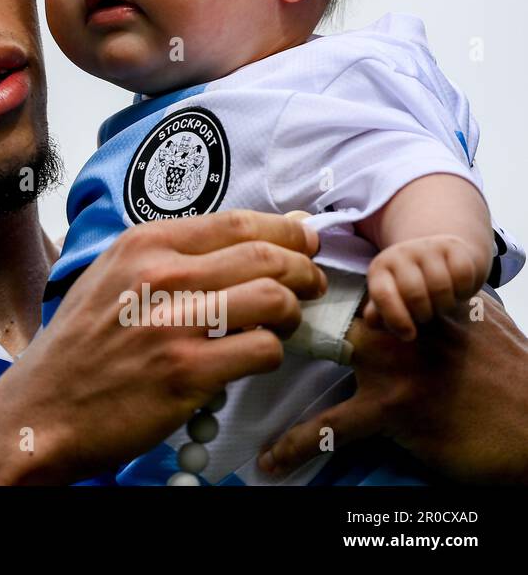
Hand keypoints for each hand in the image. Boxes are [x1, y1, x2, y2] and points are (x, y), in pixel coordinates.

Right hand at [0, 210, 325, 484]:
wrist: (42, 409)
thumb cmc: (80, 347)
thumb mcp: (111, 278)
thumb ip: (171, 258)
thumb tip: (248, 236)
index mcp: (142, 245)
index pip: (236, 221)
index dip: (285, 229)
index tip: (305, 240)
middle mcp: (157, 275)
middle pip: (265, 255)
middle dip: (303, 269)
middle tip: (311, 285)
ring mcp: (172, 323)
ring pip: (274, 298)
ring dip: (293, 313)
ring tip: (286, 325)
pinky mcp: (185, 372)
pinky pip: (262, 350)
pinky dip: (272, 354)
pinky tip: (257, 358)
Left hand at [259, 293, 527, 483]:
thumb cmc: (510, 373)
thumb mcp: (481, 318)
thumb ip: (441, 299)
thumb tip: (415, 289)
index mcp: (418, 300)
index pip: (357, 278)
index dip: (313, 276)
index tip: (272, 273)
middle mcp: (402, 324)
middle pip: (331, 300)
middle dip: (287, 301)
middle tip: (240, 308)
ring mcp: (396, 365)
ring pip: (325, 350)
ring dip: (282, 356)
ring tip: (233, 368)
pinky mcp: (395, 409)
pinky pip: (334, 426)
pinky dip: (297, 446)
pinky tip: (270, 461)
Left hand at [364, 234, 484, 340]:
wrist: (440, 257)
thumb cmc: (413, 287)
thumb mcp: (393, 298)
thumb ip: (380, 314)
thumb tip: (375, 322)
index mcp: (379, 269)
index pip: (382, 295)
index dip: (395, 320)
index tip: (409, 335)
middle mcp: (399, 253)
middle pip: (414, 295)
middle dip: (424, 314)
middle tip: (428, 316)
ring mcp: (426, 247)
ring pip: (440, 287)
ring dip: (445, 305)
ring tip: (442, 305)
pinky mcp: (452, 245)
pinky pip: (462, 276)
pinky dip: (464, 291)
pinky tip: (458, 292)